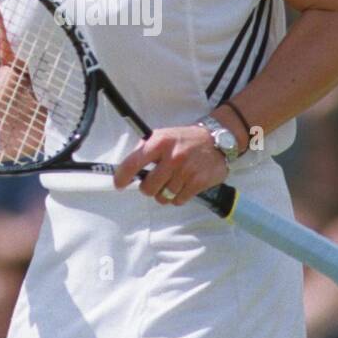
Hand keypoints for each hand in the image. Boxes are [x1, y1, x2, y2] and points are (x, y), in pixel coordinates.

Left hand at [113, 125, 227, 205]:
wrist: (218, 141)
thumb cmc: (185, 140)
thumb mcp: (164, 136)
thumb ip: (146, 150)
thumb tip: (126, 170)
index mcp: (160, 142)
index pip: (133, 163)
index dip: (122, 177)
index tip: (120, 184)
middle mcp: (173, 156)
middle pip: (148, 188)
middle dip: (149, 188)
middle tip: (156, 181)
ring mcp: (186, 170)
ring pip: (163, 197)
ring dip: (165, 193)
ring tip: (172, 182)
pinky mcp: (198, 182)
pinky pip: (178, 201)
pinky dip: (178, 197)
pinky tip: (183, 185)